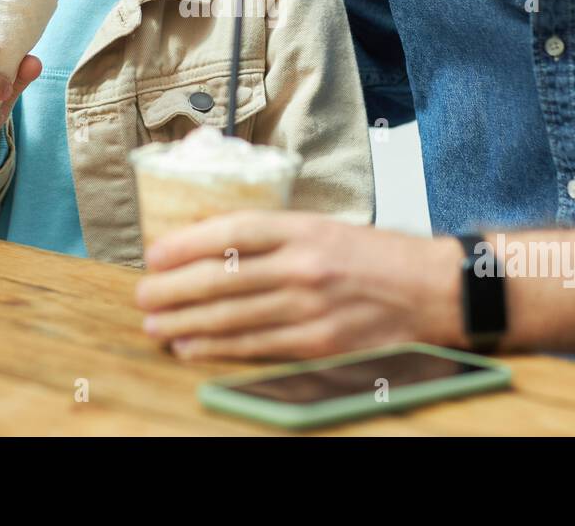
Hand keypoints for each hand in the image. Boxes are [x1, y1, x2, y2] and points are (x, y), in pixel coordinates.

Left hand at [134, 212, 463, 360]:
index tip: (154, 253)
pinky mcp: (320, 343)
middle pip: (223, 276)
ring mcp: (312, 307)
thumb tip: (210, 242)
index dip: (186, 243)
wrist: (432, 289)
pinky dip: (217, 348)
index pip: (232, 230)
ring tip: (154, 325)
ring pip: (232, 315)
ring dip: (186, 322)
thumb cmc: (373, 256)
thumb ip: (273, 235)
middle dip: (173, 289)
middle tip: (142, 295)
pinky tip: (190, 347)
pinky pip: (256, 347)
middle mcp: (304, 265)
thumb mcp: (323, 227)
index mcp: (304, 228)